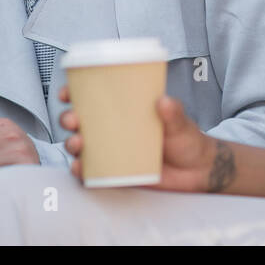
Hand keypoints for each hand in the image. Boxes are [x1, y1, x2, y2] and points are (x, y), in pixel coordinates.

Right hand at [56, 85, 217, 192]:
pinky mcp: (115, 173)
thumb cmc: (186, 139)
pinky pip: (92, 172)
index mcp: (124, 111)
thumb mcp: (180, 122)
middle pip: (80, 121)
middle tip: (74, 120)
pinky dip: (81, 170)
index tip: (67, 92)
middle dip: (68, 118)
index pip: (93, 98)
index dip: (74, 93)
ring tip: (78, 144)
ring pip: (81, 146)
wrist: (197, 171)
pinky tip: (79, 167)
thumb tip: (164, 101)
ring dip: (71, 143)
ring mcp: (112, 151)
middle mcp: (113, 129)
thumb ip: (174, 113)